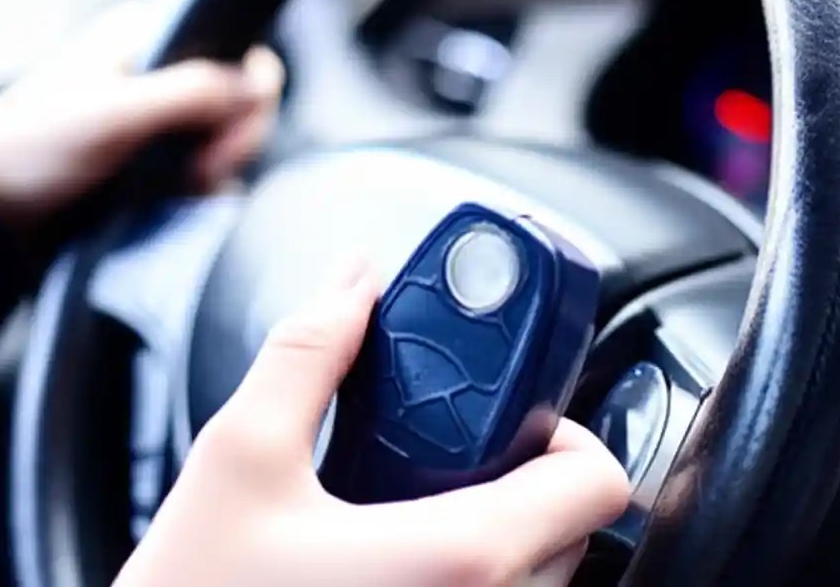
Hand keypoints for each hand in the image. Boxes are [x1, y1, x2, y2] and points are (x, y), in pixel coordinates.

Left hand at [0, 4, 283, 237]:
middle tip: (201, 172)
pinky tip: (177, 196)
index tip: (223, 140)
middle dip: (234, 141)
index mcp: (151, 35)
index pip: (240, 51)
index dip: (248, 97)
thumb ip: (190, 93)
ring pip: (229, 135)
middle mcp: (162, 67)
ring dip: (218, 167)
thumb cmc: (34, 146)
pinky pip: (209, 164)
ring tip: (181, 187)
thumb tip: (258, 86)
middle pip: (242, 98)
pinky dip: (203, 184)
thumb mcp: (116, 113)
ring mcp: (162, 111)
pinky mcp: (158, 151)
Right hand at [114, 259, 630, 586]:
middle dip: (528, 482)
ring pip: (543, 581)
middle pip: (573, 530)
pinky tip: (394, 564)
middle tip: (456, 459)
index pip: (599, 483)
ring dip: (505, 536)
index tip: (515, 422)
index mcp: (461, 559)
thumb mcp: (240, 458)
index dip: (569, 435)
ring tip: (415, 512)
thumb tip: (352, 282)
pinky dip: (474, 580)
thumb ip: (310, 354)